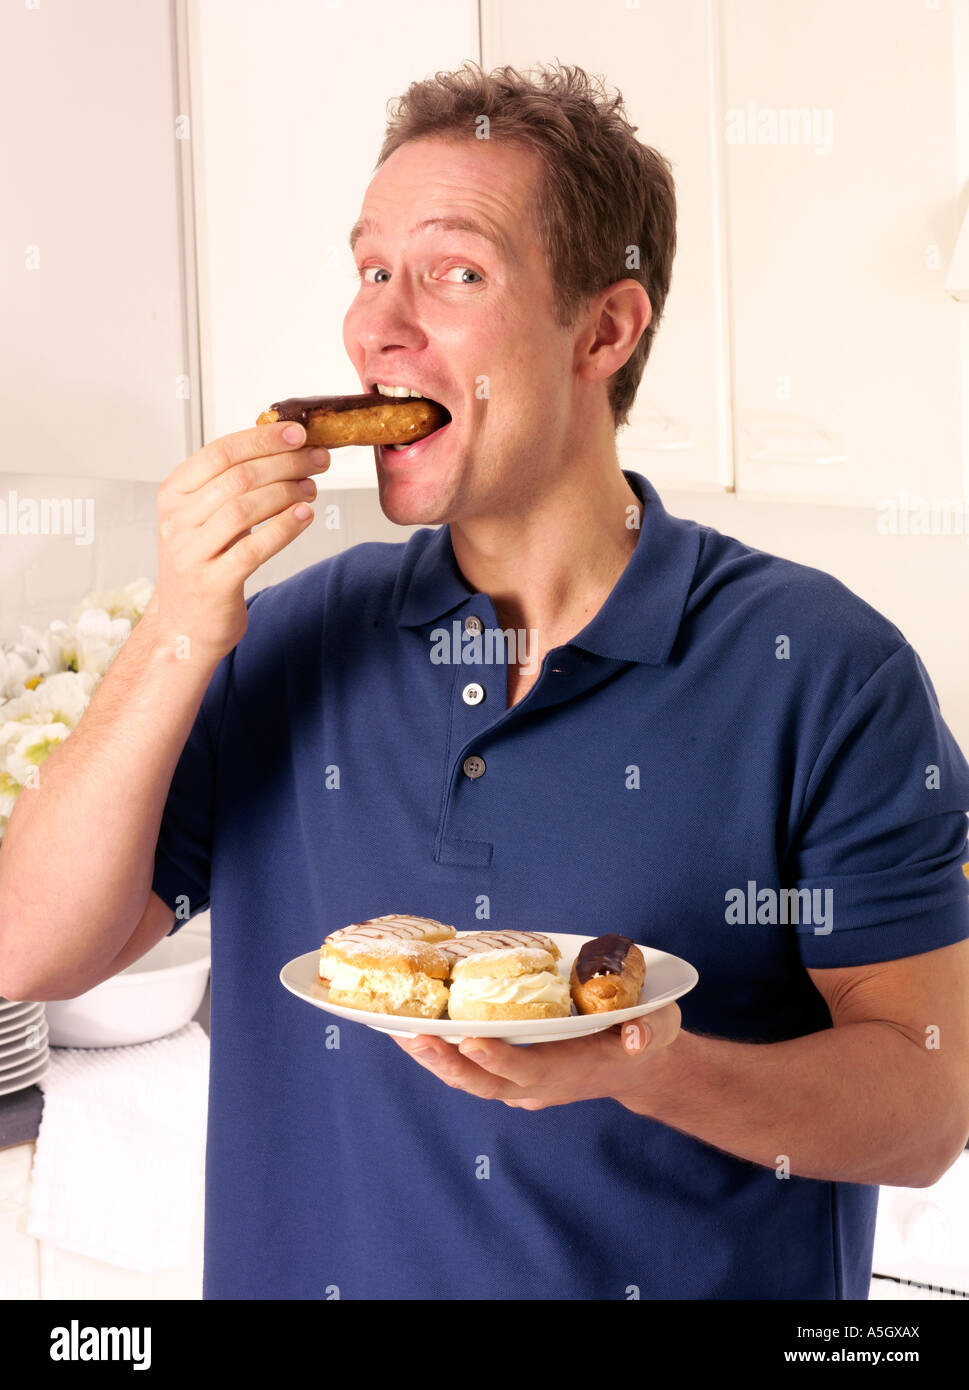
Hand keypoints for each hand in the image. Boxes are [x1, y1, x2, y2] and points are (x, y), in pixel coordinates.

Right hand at [150, 420, 329, 665]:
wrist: (183, 623)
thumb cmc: (203, 562)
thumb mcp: (204, 517)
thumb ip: (232, 484)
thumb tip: (284, 446)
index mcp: (173, 493)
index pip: (220, 452)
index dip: (262, 439)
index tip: (298, 433)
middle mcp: (177, 520)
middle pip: (237, 478)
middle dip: (285, 463)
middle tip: (318, 460)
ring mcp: (191, 553)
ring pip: (245, 509)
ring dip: (287, 493)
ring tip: (312, 489)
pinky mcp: (212, 584)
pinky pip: (253, 549)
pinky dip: (283, 529)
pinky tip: (304, 516)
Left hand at [391, 1001, 680, 1110]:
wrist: (637, 1067)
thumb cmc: (645, 1037)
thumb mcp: (659, 1028)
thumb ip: (650, 1030)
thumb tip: (638, 1036)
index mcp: (572, 1069)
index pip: (529, 1070)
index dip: (499, 1059)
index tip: (470, 1039)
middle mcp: (539, 1084)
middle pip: (485, 1083)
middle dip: (446, 1063)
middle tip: (412, 1037)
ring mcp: (522, 1084)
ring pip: (470, 1080)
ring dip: (433, 1060)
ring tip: (397, 1032)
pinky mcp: (510, 1074)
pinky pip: (469, 1068)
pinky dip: (440, 1053)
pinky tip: (411, 1030)